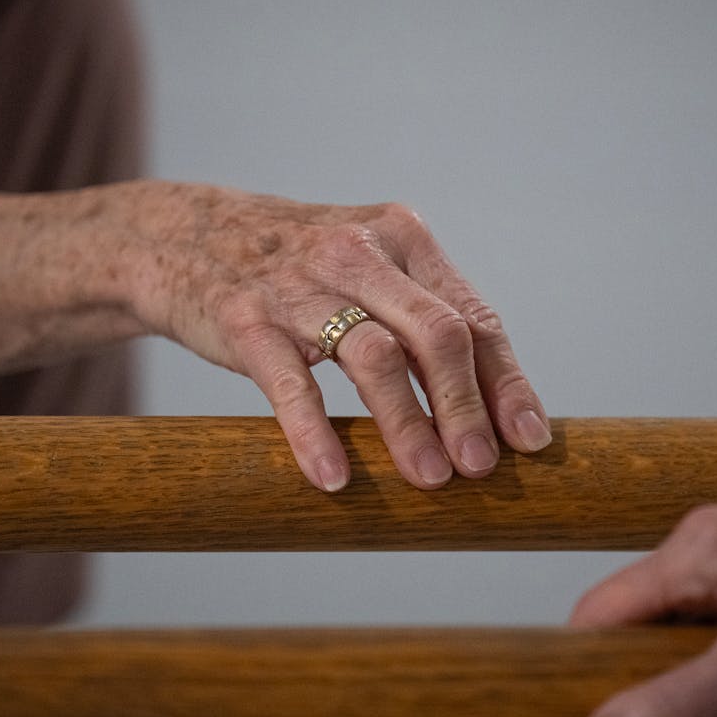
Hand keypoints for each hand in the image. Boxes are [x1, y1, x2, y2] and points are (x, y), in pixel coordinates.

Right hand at [125, 181, 550, 491]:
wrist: (187, 236)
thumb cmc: (299, 270)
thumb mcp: (368, 270)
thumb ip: (423, 319)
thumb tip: (492, 409)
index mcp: (403, 238)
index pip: (472, 315)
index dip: (505, 382)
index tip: (530, 439)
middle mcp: (359, 252)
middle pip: (436, 333)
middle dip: (466, 407)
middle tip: (480, 469)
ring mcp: (300, 284)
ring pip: (373, 356)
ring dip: (408, 424)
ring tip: (429, 479)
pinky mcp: (246, 318)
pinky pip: (291, 382)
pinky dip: (315, 434)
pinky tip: (333, 477)